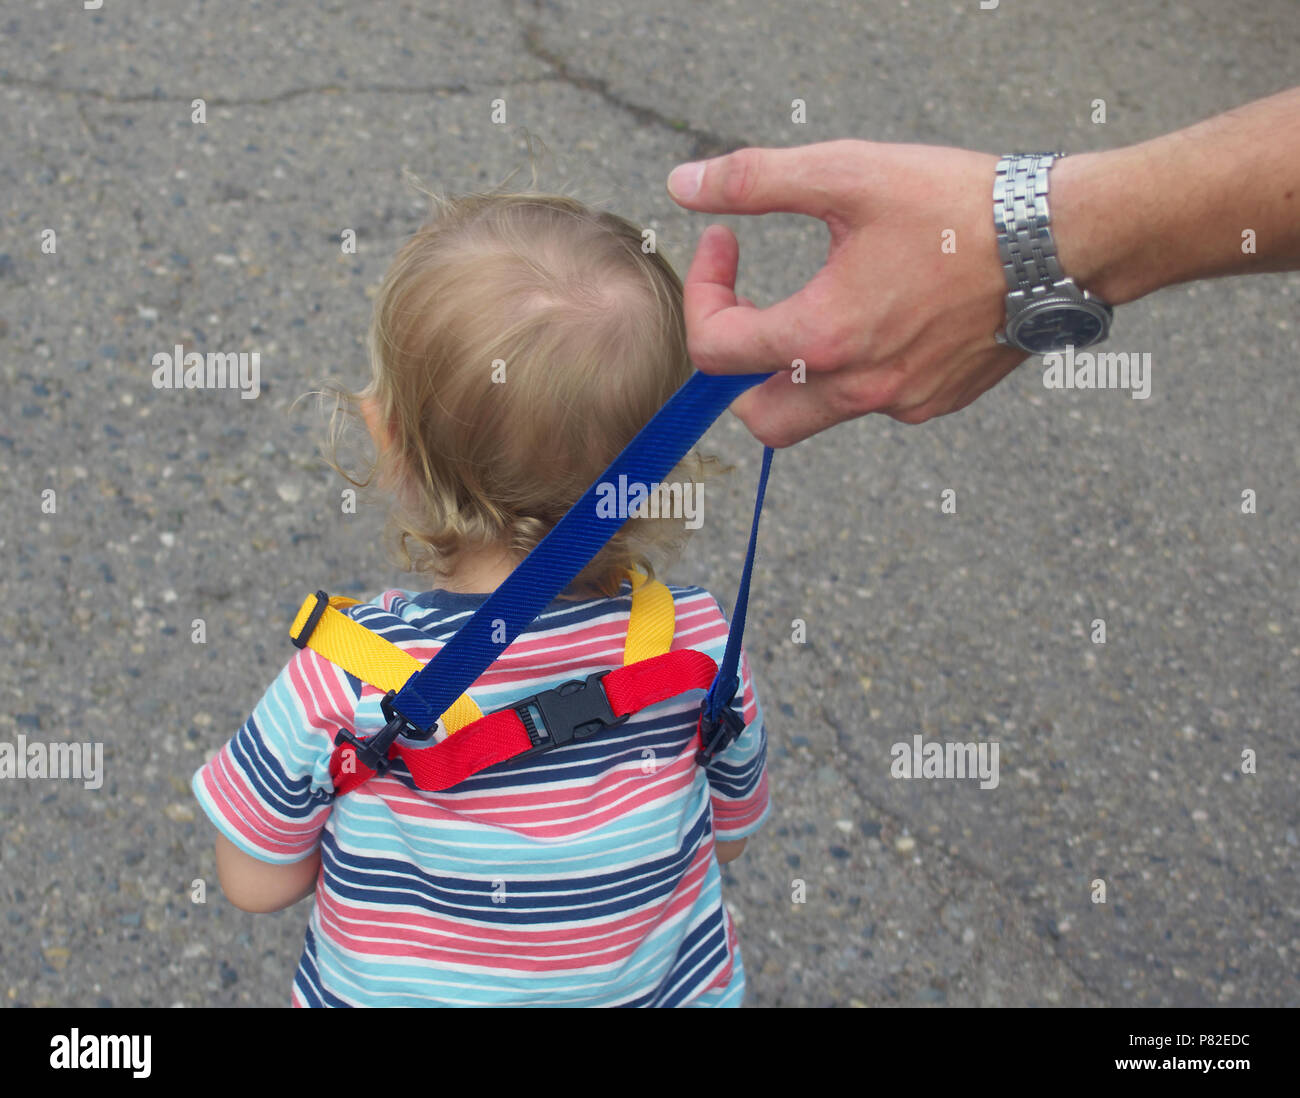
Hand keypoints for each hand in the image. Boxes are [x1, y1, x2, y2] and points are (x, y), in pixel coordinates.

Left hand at [668, 140, 1032, 444]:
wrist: (1062, 241)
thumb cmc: (958, 205)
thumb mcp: (848, 173)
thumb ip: (757, 180)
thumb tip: (683, 186)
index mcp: (822, 336)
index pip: (714, 349)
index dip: (703, 292)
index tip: (725, 242)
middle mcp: (857, 387)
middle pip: (756, 416)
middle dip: (738, 367)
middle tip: (753, 306)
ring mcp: (899, 402)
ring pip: (814, 414)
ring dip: (794, 369)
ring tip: (820, 300)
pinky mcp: (935, 402)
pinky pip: (870, 403)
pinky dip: (854, 369)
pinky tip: (882, 313)